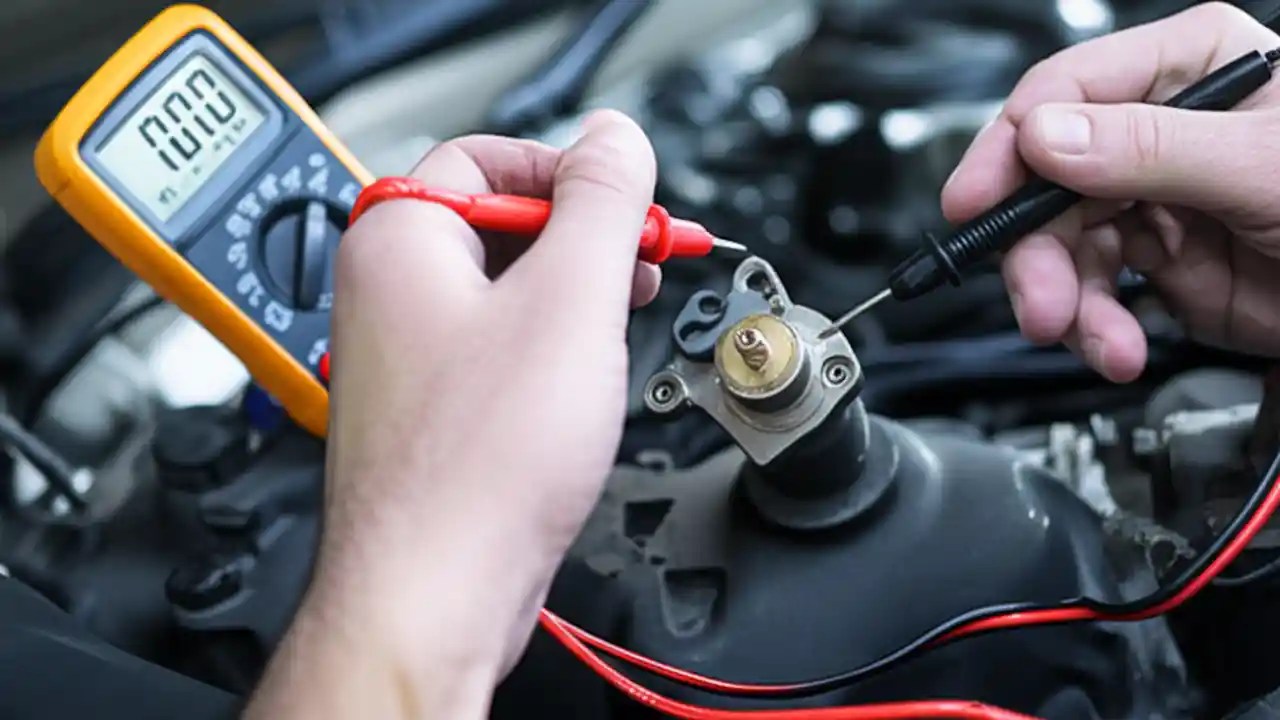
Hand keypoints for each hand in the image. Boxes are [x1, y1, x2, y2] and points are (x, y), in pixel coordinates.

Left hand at [244, 111, 658, 718]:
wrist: (434, 593)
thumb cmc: (476, 468)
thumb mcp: (571, 301)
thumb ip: (601, 204)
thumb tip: (615, 140)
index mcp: (399, 240)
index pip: (485, 156)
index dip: (566, 170)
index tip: (625, 201)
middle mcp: (388, 294)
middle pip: (497, 223)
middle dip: (581, 236)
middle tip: (639, 260)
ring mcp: (407, 355)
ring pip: (502, 290)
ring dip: (572, 293)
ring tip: (622, 317)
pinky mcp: (433, 410)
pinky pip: (496, 348)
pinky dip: (549, 347)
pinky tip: (585, 376)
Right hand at [943, 2, 1279, 381]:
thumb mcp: (1260, 165)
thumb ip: (1149, 147)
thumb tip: (1046, 137)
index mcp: (1189, 69)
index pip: (1066, 94)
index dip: (1011, 149)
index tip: (975, 200)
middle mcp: (1159, 129)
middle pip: (1048, 180)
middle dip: (1037, 250)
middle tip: (1038, 303)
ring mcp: (1155, 196)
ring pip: (1061, 243)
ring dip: (1065, 301)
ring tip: (1088, 338)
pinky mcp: (1159, 259)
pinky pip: (1093, 289)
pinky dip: (1095, 326)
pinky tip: (1115, 345)